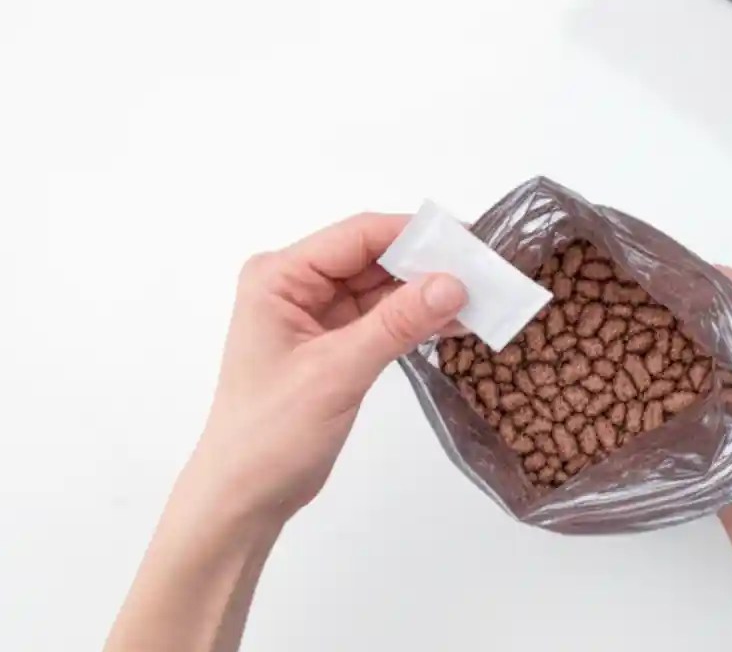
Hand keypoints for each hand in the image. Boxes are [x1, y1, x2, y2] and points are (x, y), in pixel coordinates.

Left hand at [106, 213, 466, 651]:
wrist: (244, 497)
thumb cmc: (271, 434)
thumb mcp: (337, 372)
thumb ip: (396, 323)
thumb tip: (453, 283)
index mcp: (279, 277)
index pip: (358, 236)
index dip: (415, 234)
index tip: (471, 242)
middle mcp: (295, 286)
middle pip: (374, 257)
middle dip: (428, 264)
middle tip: (487, 271)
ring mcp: (315, 315)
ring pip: (383, 288)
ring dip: (428, 293)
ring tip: (483, 296)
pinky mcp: (334, 344)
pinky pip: (384, 318)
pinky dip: (417, 319)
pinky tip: (456, 322)